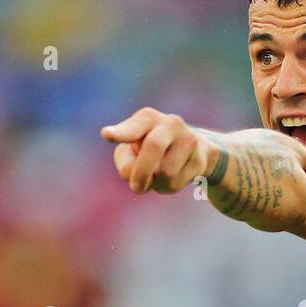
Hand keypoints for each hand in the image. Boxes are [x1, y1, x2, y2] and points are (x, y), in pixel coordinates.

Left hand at [101, 107, 219, 194]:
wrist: (195, 151)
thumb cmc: (151, 150)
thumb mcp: (132, 152)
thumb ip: (125, 162)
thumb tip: (133, 175)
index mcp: (148, 118)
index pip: (134, 126)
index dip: (121, 133)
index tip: (107, 135)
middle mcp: (170, 123)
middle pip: (154, 146)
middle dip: (141, 171)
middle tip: (135, 188)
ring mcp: (188, 140)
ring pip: (166, 171)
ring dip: (155, 183)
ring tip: (155, 179)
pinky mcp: (199, 158)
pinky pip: (177, 182)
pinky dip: (167, 187)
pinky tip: (169, 180)